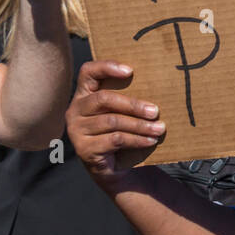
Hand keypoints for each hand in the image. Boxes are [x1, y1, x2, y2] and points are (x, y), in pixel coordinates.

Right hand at [66, 61, 164, 183]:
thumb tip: (159, 88)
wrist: (112, 168)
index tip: (130, 70)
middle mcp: (75, 110)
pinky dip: (136, 139)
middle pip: (104, 99)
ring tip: (159, 128)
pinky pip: (115, 140)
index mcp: (84, 94)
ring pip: (112, 121)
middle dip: (133, 105)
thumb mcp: (121, 113)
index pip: (88, 72)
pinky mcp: (84, 149)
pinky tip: (150, 140)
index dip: (107, 67)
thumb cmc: (119, 133)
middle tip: (155, 111)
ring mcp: (77, 130)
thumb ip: (127, 99)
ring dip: (140, 125)